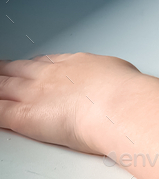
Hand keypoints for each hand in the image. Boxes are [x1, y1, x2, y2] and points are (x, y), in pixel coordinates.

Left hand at [0, 52, 143, 154]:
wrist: (118, 105)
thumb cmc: (125, 93)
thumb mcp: (121, 73)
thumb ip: (110, 77)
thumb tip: (116, 79)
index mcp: (74, 64)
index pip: (45, 63)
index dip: (32, 66)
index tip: (27, 67)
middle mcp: (51, 76)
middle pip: (19, 70)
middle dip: (5, 70)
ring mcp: (35, 94)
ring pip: (4, 86)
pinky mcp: (24, 116)